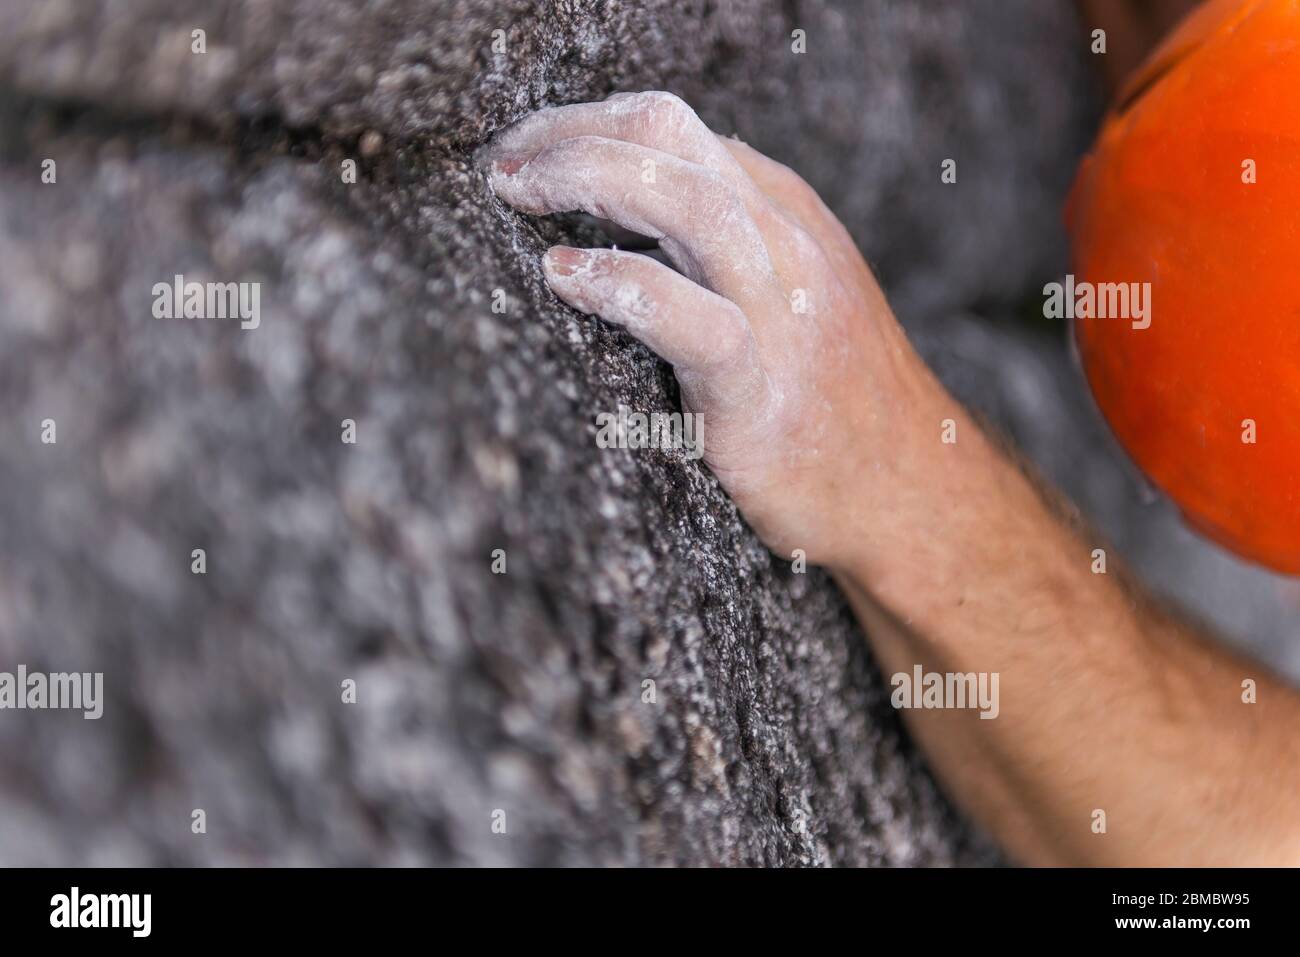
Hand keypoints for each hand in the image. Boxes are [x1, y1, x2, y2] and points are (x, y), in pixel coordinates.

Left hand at [480, 91, 942, 565]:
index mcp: (783, 213)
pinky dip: (622, 284)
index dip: (584, 122)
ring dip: (588, 180)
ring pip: (689, 205)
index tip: (523, 149)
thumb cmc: (829, 393)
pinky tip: (565, 276)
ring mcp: (782, 316)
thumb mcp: (788, 287)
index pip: (674, 127)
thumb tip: (629, 201)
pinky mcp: (762, 394)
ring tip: (517, 195)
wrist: (908, 489)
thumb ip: (723, 241)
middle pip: (673, 140)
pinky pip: (694, 321)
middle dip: (571, 134)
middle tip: (502, 168)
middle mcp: (786, 245)